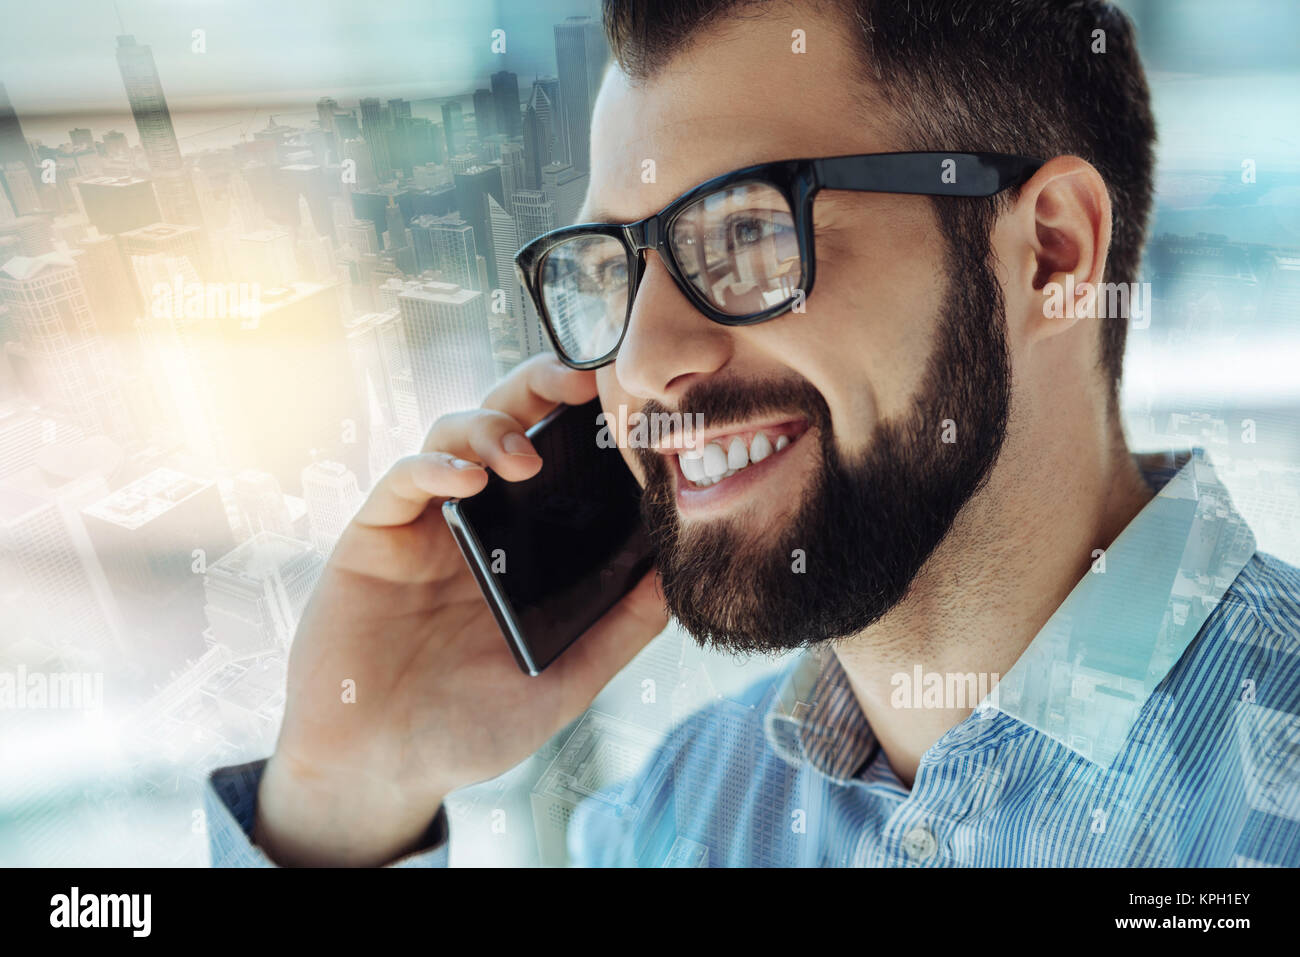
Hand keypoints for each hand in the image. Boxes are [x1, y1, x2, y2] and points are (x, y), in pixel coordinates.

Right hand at [253, 355, 667, 865]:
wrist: (380, 769)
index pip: (560, 462)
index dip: (589, 426)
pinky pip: (401, 479)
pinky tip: (466, 480)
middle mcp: (477, 522)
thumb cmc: (470, 727)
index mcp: (524, 546)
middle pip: (507, 423)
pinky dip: (433, 466)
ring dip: (492, 428)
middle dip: (540, 388)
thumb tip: (676, 577)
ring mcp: (424, 525)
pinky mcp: (373, 537)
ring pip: (453, 434)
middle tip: (580, 382)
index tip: (631, 409)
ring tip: (524, 459)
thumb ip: (618, 630)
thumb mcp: (564, 682)